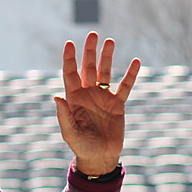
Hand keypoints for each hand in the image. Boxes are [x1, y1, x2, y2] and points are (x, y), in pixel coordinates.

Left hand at [54, 31, 140, 175]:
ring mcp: (103, 98)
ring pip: (105, 73)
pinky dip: (130, 75)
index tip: (70, 43)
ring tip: (110, 41)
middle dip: (90, 51)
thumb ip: (64, 115)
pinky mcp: (117, 105)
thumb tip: (56, 96)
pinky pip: (125, 86)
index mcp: (74, 98)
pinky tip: (135, 62)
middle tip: (93, 34)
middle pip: (88, 68)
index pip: (70, 73)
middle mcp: (88, 94)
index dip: (69, 58)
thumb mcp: (70, 133)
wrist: (100, 158)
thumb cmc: (81, 146)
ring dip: (107, 57)